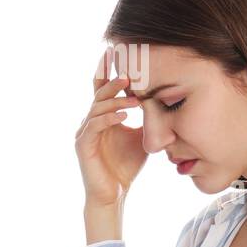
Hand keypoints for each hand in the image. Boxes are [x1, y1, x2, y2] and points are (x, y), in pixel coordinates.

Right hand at [75, 48, 145, 206]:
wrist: (114, 193)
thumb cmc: (126, 165)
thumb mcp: (142, 137)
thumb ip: (147, 119)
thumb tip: (163, 101)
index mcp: (103, 116)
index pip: (103, 88)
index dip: (107, 70)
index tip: (115, 52)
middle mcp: (90, 120)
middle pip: (99, 93)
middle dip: (113, 81)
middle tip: (129, 72)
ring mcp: (85, 132)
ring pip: (98, 107)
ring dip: (116, 99)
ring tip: (133, 94)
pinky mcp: (83, 145)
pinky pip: (95, 126)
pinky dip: (109, 118)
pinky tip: (124, 115)